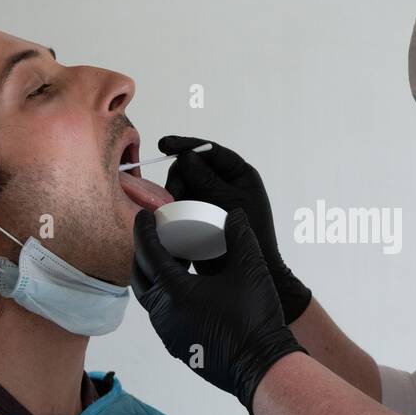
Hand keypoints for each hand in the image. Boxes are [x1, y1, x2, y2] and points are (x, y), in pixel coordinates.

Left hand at [131, 207, 305, 414]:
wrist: (261, 365)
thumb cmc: (254, 318)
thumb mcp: (250, 269)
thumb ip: (239, 236)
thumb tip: (233, 214)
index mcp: (175, 292)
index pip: (148, 252)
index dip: (144, 230)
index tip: (146, 216)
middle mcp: (163, 313)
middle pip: (139, 276)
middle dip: (143, 253)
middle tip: (158, 237)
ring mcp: (167, 332)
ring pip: (148, 297)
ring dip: (154, 276)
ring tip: (176, 261)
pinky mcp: (175, 345)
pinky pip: (160, 314)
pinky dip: (164, 295)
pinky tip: (186, 289)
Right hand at [158, 136, 311, 323]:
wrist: (248, 270)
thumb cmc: (250, 233)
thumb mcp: (228, 201)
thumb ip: (207, 178)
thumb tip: (185, 157)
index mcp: (239, 174)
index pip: (210, 151)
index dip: (186, 145)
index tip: (164, 144)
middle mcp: (223, 183)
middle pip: (192, 166)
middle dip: (179, 174)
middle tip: (174, 192)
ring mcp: (210, 199)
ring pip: (183, 184)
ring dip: (174, 190)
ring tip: (173, 204)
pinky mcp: (199, 215)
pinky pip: (181, 202)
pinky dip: (173, 204)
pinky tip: (167, 211)